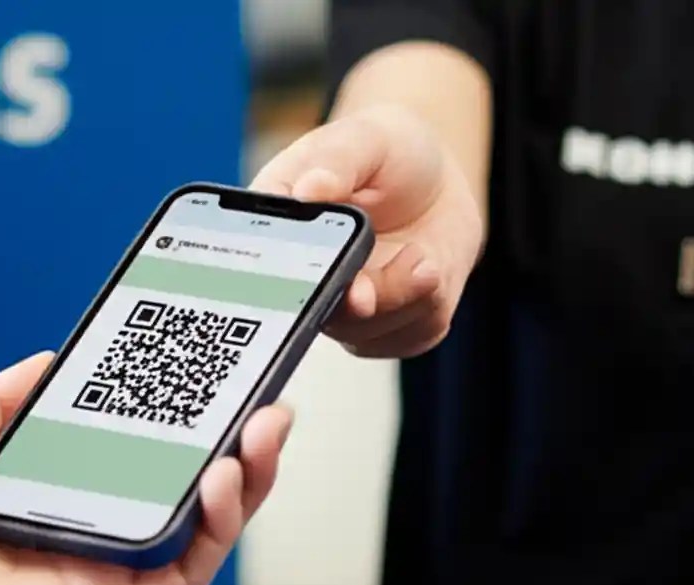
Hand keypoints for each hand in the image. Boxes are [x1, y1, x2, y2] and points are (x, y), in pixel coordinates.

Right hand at [250, 104, 483, 357]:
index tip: (310, 278)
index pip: (256, 269)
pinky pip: (407, 336)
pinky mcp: (387, 328)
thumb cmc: (386, 153)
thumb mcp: (363, 140)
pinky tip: (427, 267)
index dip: (277, 284)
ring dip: (399, 297)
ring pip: (365, 332)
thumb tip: (308, 189)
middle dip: (342, 308)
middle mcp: (299, 280)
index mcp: (275, 232)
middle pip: (308, 315)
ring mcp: (341, 310)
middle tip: (362, 295)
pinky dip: (426, 305)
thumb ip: (336, 163)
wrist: (437, 181)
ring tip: (420, 258)